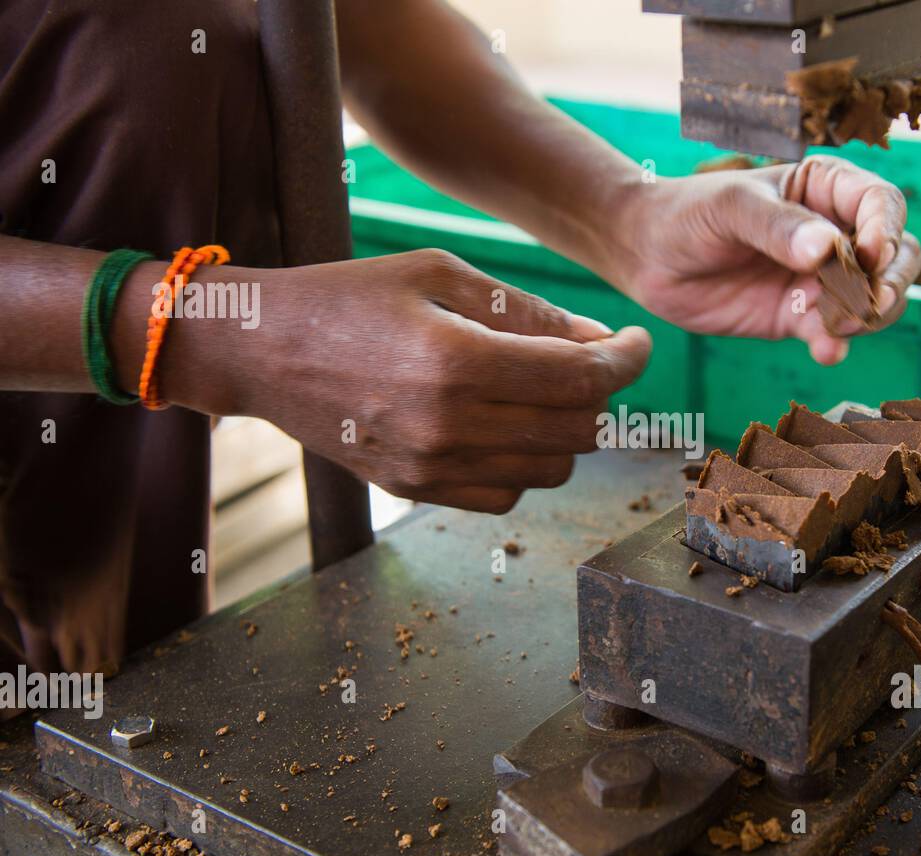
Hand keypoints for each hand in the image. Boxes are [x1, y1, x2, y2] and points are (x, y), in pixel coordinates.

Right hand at [165, 249, 649, 512]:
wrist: (260, 351)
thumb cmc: (350, 296)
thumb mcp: (438, 274)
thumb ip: (527, 310)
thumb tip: (599, 342)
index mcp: (457, 359)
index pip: (583, 378)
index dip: (628, 360)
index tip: (637, 344)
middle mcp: (448, 424)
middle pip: (579, 429)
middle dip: (599, 393)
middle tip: (586, 360)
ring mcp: (431, 466)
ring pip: (552, 469)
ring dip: (566, 431)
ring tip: (542, 391)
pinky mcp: (416, 490)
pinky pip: (507, 493)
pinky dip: (526, 462)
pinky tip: (505, 425)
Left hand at [619, 154, 920, 364]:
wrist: (646, 257)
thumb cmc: (689, 213)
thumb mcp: (731, 207)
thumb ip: (777, 226)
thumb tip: (826, 249)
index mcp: (824, 187)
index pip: (881, 203)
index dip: (886, 229)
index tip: (870, 254)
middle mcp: (832, 232)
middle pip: (895, 254)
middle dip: (893, 279)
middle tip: (873, 299)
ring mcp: (818, 277)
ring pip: (873, 298)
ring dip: (869, 315)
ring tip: (841, 326)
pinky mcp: (797, 317)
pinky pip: (832, 333)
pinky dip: (835, 344)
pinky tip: (825, 351)